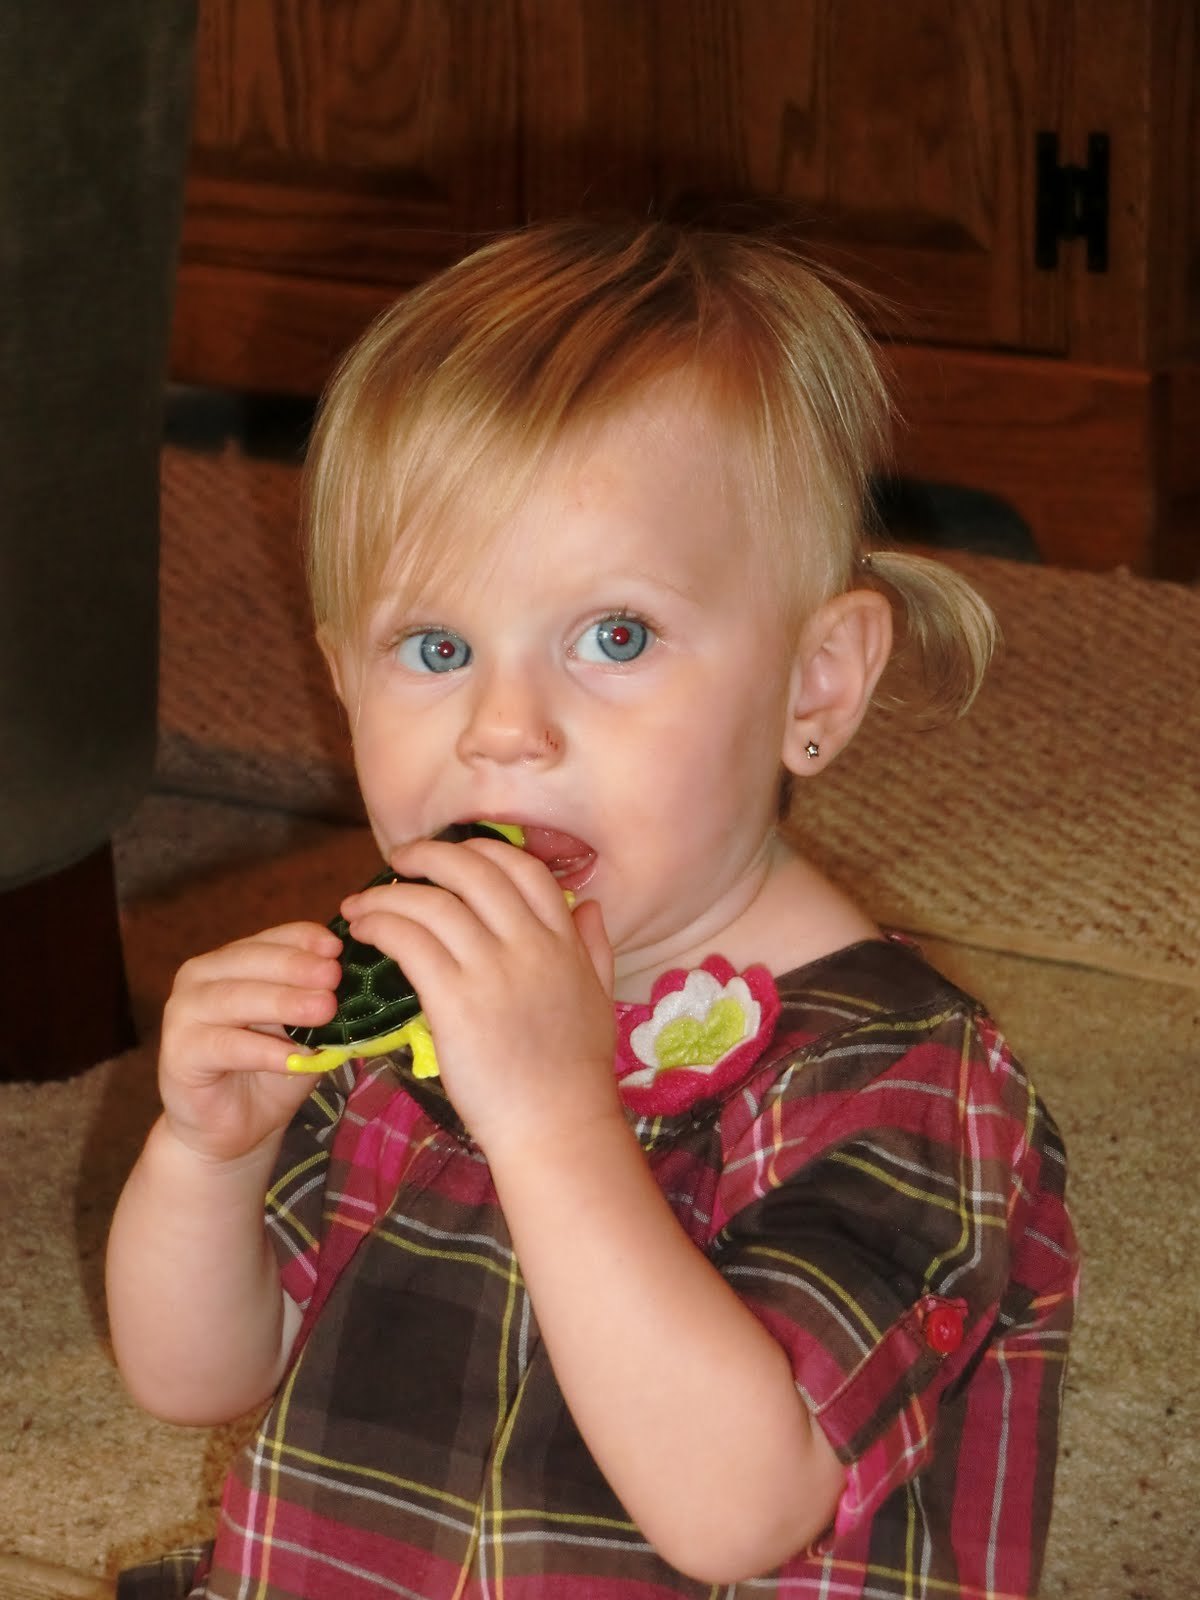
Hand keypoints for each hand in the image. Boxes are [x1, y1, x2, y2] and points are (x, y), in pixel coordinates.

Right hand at [157, 922, 342, 1163]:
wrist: (232, 1129)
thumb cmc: (270, 1069)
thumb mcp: (302, 1028)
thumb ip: (317, 1000)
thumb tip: (355, 979)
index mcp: (232, 961)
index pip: (270, 939)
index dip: (303, 939)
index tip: (338, 947)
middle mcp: (201, 977)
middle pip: (251, 961)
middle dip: (295, 967)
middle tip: (333, 976)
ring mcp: (183, 1012)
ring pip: (235, 999)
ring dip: (282, 1002)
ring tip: (324, 1009)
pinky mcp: (178, 1052)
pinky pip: (224, 1046)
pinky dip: (262, 1051)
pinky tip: (293, 1058)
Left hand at [341, 837, 618, 1153]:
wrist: (558, 1129)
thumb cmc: (576, 1074)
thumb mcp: (601, 999)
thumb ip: (595, 947)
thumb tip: (589, 904)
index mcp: (563, 943)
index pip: (525, 869)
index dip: (485, 849)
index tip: (454, 854)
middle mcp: (530, 946)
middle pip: (473, 870)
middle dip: (429, 855)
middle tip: (399, 860)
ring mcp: (492, 971)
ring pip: (432, 902)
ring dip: (389, 893)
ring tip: (363, 904)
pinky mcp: (455, 1002)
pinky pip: (409, 941)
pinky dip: (381, 925)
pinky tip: (365, 932)